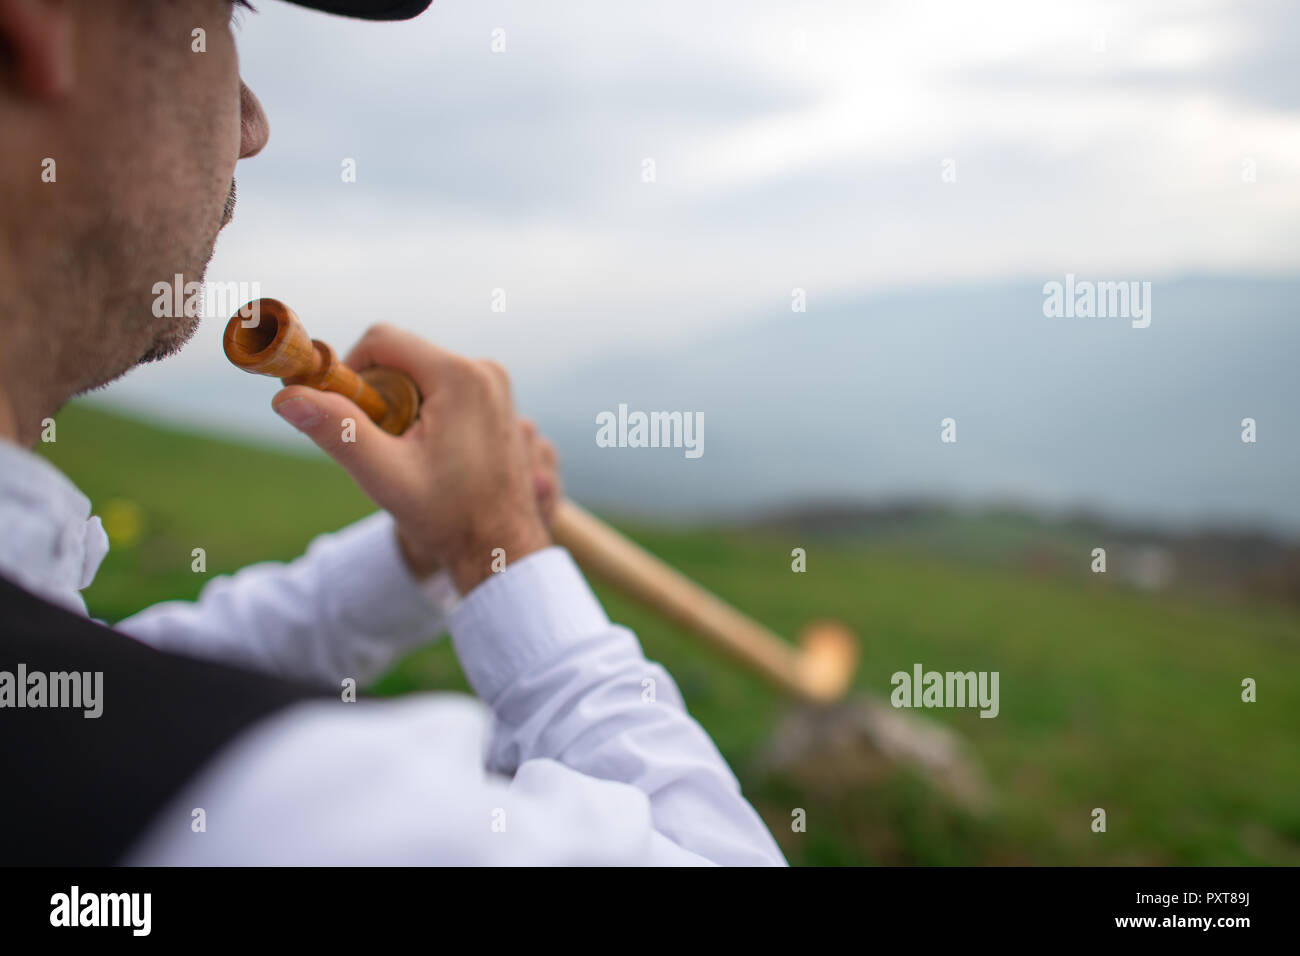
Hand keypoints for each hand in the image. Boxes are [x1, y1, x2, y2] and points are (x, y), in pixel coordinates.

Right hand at [271, 325, 551, 593]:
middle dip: (378, 395)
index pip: (381, 340)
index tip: (343, 413)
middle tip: (382, 445)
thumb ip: (337, 430)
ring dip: (399, 407)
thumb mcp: (385, 475)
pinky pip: (442, 388)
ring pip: (419, 374)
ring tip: (410, 456)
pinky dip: (423, 414)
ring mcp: (495, 384)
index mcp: (460, 375)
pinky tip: (432, 456)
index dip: (349, 370)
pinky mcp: (496, 400)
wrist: (502, 548)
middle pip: (401, 358)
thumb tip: (285, 396)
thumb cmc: (450, 517)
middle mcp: (484, 369)